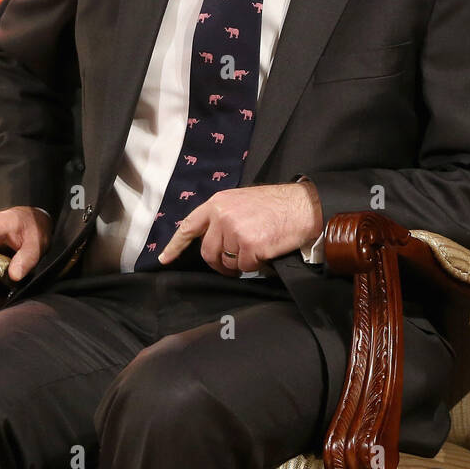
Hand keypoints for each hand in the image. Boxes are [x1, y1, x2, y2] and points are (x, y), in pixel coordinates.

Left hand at [157, 182, 322, 274]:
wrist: (304, 206)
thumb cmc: (278, 204)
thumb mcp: (244, 201)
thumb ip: (224, 215)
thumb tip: (213, 239)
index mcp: (218, 203)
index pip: (190, 226)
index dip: (176, 244)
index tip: (165, 258)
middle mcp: (222, 215)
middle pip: (208, 252)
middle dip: (220, 263)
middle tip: (234, 264)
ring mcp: (235, 230)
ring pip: (227, 262)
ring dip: (241, 263)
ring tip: (258, 249)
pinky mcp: (250, 245)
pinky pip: (245, 267)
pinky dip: (256, 266)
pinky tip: (267, 252)